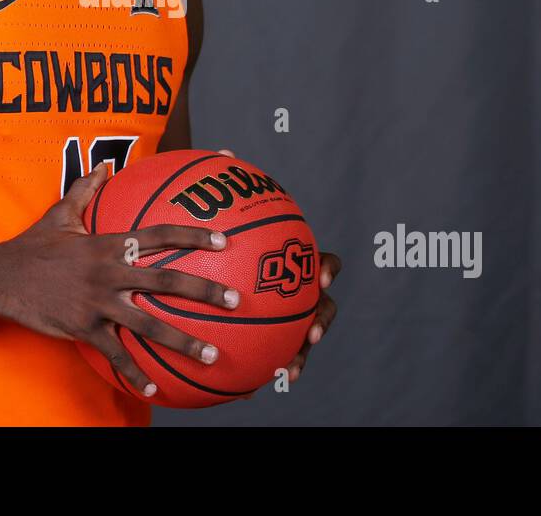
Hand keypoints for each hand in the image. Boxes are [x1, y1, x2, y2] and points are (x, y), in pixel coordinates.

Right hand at [0, 161, 239, 398]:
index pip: (159, 236)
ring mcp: (97, 304)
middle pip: (166, 281)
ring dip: (184, 341)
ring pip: (149, 325)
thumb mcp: (61, 213)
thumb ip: (88, 190)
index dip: (193, 237)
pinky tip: (154, 389)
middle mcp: (109, 273)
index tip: (223, 241)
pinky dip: (135, 373)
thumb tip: (105, 165)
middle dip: (204, 291)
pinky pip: (115, 355)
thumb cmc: (33, 245)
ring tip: (213, 354)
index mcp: (109, 244)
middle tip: (235, 300)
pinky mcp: (83, 329)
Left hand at [213, 148, 340, 398]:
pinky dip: (261, 372)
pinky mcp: (266, 338)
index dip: (327, 268)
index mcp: (294, 260)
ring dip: (298, 356)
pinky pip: (269, 357)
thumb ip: (227, 188)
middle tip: (309, 332)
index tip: (319, 275)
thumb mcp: (220, 212)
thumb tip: (225, 153)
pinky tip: (246, 388)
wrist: (213, 266)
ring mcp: (286, 316)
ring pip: (300, 339)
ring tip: (286, 370)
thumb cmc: (224, 236)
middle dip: (320, 321)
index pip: (323, 260)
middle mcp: (297, 290)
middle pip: (322, 306)